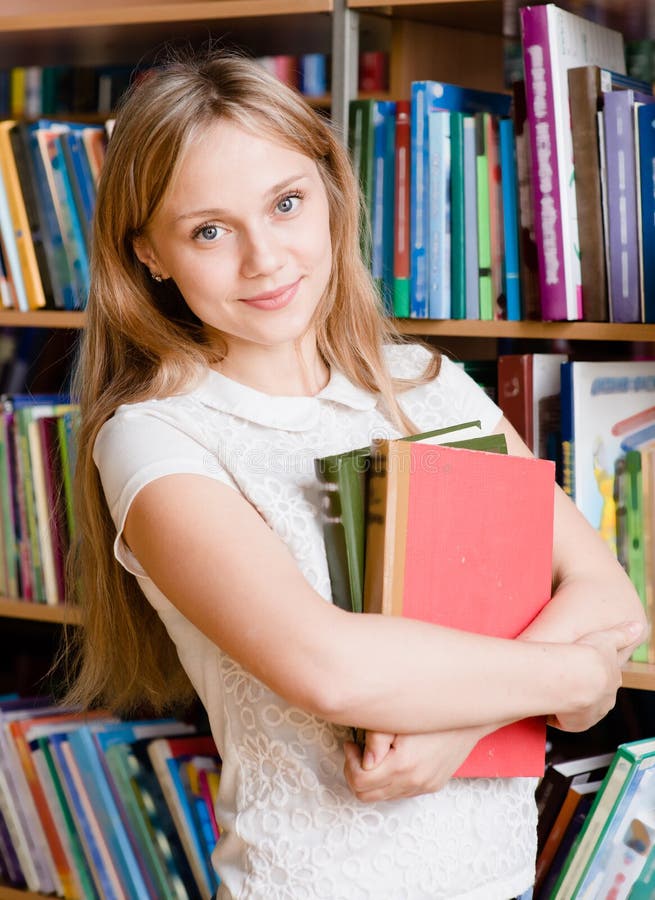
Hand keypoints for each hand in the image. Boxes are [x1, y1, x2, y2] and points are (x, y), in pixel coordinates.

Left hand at [343, 726, 487, 802]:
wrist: (469, 715)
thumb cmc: (432, 711)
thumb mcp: (397, 716)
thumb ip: (375, 738)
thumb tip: (363, 760)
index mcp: (402, 765)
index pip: (359, 781)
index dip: (350, 762)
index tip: (352, 744)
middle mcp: (414, 781)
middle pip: (367, 795)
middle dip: (356, 773)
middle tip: (359, 751)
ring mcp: (424, 786)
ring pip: (383, 796)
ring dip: (373, 778)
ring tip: (377, 752)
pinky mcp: (432, 785)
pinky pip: (401, 792)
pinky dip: (390, 780)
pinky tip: (394, 757)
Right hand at [549, 621, 645, 732]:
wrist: (574, 676)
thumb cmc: (588, 656)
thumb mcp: (607, 639)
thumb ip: (621, 634)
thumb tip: (638, 626)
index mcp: (612, 681)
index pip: (604, 680)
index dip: (591, 674)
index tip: (578, 668)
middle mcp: (605, 701)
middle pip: (592, 697)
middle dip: (579, 691)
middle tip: (562, 680)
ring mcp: (591, 714)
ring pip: (577, 710)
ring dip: (566, 703)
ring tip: (550, 691)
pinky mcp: (574, 724)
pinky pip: (561, 720)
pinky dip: (552, 714)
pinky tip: (543, 702)